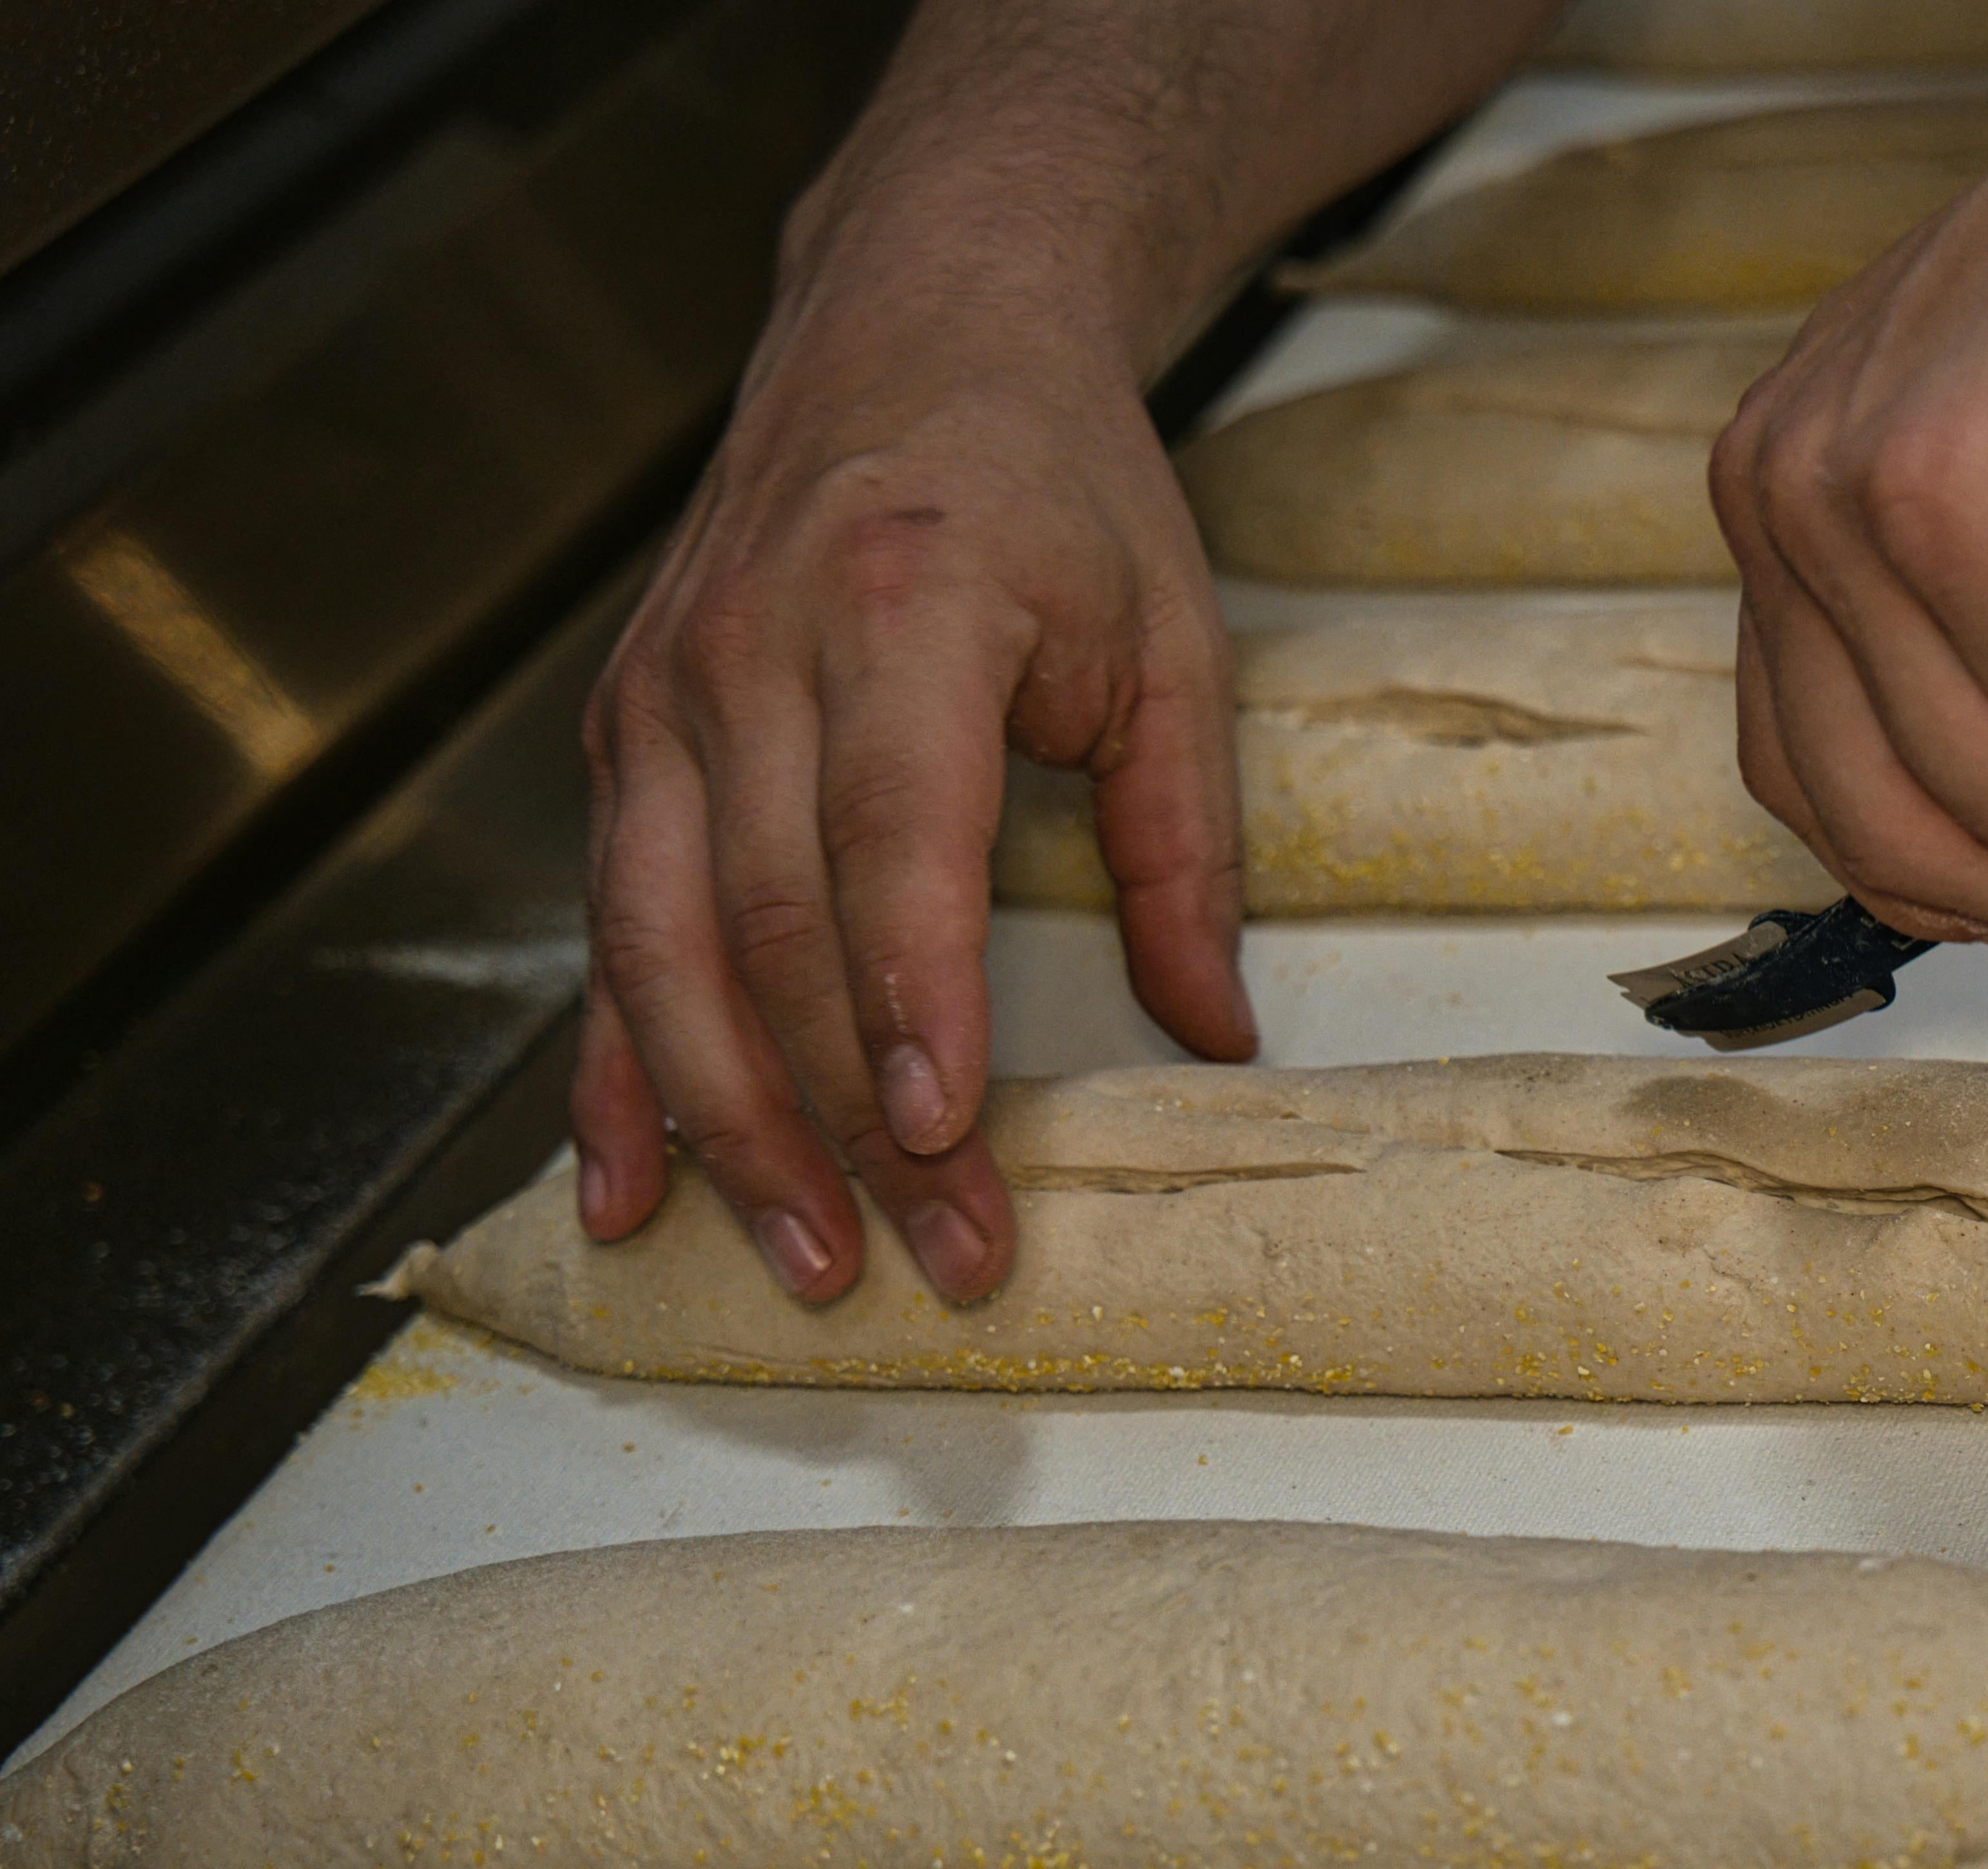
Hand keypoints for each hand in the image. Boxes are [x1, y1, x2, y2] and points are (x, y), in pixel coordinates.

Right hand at [575, 283, 1249, 1303]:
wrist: (916, 319)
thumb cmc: (1056, 481)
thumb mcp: (1170, 639)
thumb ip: (1184, 847)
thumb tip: (1213, 1033)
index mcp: (902, 609)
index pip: (888, 840)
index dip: (909, 1000)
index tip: (942, 1132)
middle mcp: (748, 654)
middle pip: (775, 927)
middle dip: (843, 1115)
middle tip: (924, 1259)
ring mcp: (663, 697)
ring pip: (666, 950)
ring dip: (729, 1125)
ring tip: (803, 1263)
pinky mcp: (623, 738)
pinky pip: (607, 933)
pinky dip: (613, 1074)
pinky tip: (634, 1193)